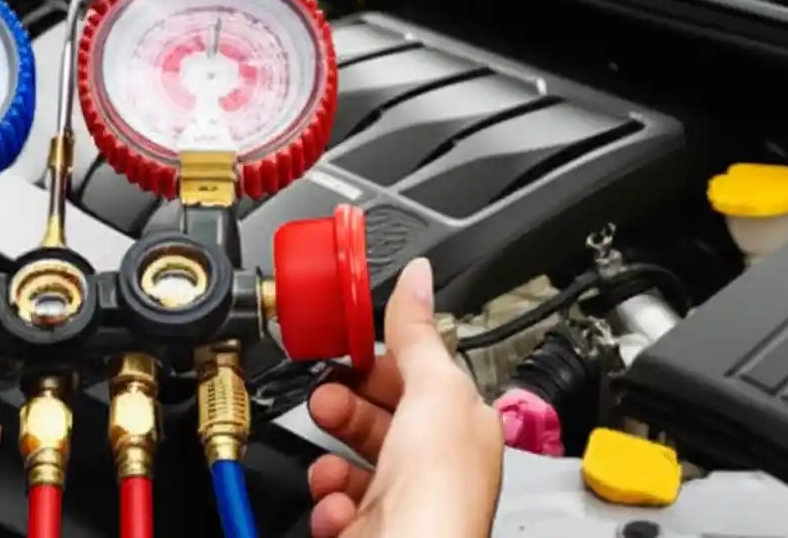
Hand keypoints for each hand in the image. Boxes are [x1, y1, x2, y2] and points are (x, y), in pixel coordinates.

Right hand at [307, 258, 503, 537]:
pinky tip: (334, 504)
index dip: (382, 361)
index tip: (346, 347)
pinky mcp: (369, 535)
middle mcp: (436, 469)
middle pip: (380, 419)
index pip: (420, 379)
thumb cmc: (439, 493)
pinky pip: (336, 507)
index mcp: (462, 428)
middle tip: (324, 399)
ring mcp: (402, 504)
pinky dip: (328, 502)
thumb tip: (418, 277)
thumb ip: (418, 332)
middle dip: (345, 406)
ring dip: (330, 458)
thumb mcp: (432, 388)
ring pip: (353, 464)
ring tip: (327, 464)